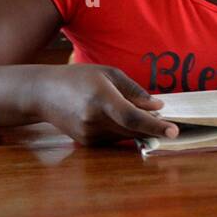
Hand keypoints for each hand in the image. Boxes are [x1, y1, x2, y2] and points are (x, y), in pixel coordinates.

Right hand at [33, 64, 178, 145]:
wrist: (42, 94)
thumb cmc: (79, 78)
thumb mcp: (109, 74)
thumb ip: (135, 91)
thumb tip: (158, 107)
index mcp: (101, 99)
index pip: (132, 117)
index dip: (155, 126)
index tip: (174, 131)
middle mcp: (94, 120)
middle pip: (133, 129)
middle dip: (152, 125)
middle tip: (161, 116)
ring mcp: (88, 134)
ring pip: (126, 134)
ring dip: (136, 126)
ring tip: (128, 108)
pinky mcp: (86, 142)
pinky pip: (115, 137)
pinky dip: (122, 129)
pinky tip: (113, 115)